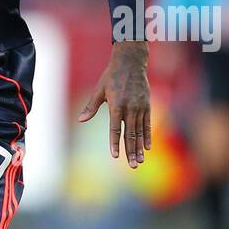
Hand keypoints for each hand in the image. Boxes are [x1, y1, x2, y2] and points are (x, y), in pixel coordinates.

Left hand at [78, 41, 151, 167]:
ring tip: (139, 161)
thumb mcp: (99, 90)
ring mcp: (140, 107)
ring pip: (140, 131)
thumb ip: (91, 106)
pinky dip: (147, 136)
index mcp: (116, 105)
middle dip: (130, 151)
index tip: (115, 156)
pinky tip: (147, 148)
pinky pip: (148, 124)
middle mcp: (130, 108)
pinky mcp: (147, 106)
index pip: (115, 129)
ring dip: (139, 147)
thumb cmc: (111, 76)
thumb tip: (81, 120)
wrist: (131, 62)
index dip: (115, 143)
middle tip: (132, 165)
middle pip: (130, 134)